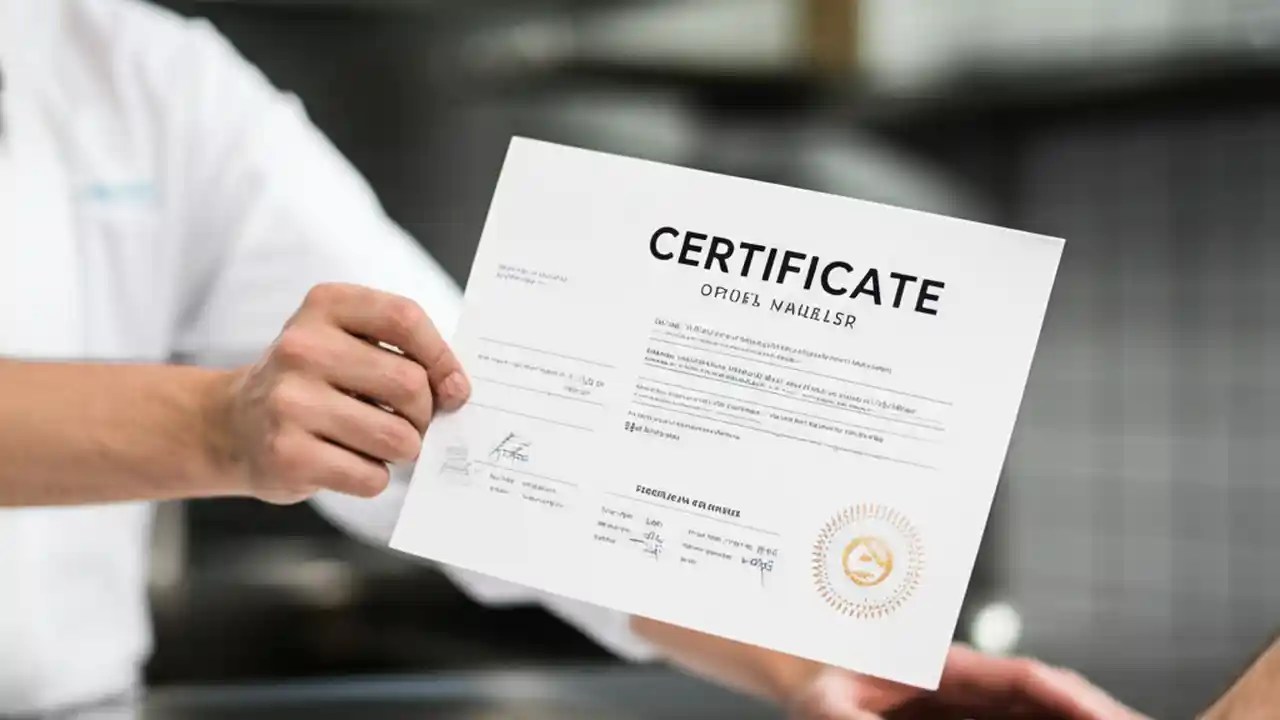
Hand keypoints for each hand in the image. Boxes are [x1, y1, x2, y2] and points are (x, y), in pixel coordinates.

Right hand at [211, 283, 468, 503]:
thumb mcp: (349, 342)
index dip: (442, 357)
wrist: (233, 424)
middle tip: (411, 423)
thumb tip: (457, 391)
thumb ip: (407, 354)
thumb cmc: (311, 382)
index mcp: (325, 306)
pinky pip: (370, 476)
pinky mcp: (287, 454)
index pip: (404, 318)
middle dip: (424, 414)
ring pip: (395, 436)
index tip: (454, 387)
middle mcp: (302, 347)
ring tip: (379, 444)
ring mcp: (290, 402)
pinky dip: (374, 477)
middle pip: (408, 384)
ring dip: (403, 449)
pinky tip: (349, 463)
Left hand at [789, 644, 1144, 719]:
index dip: (1072, 695)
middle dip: (1097, 717)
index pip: (1024, 677)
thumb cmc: (816, 694)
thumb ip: (856, 718)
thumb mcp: (826, 707)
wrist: (813, 693)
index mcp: (942, 668)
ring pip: (1046, 719)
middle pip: (1051, 701)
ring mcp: (975, 715)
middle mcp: (969, 690)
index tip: (1110, 717)